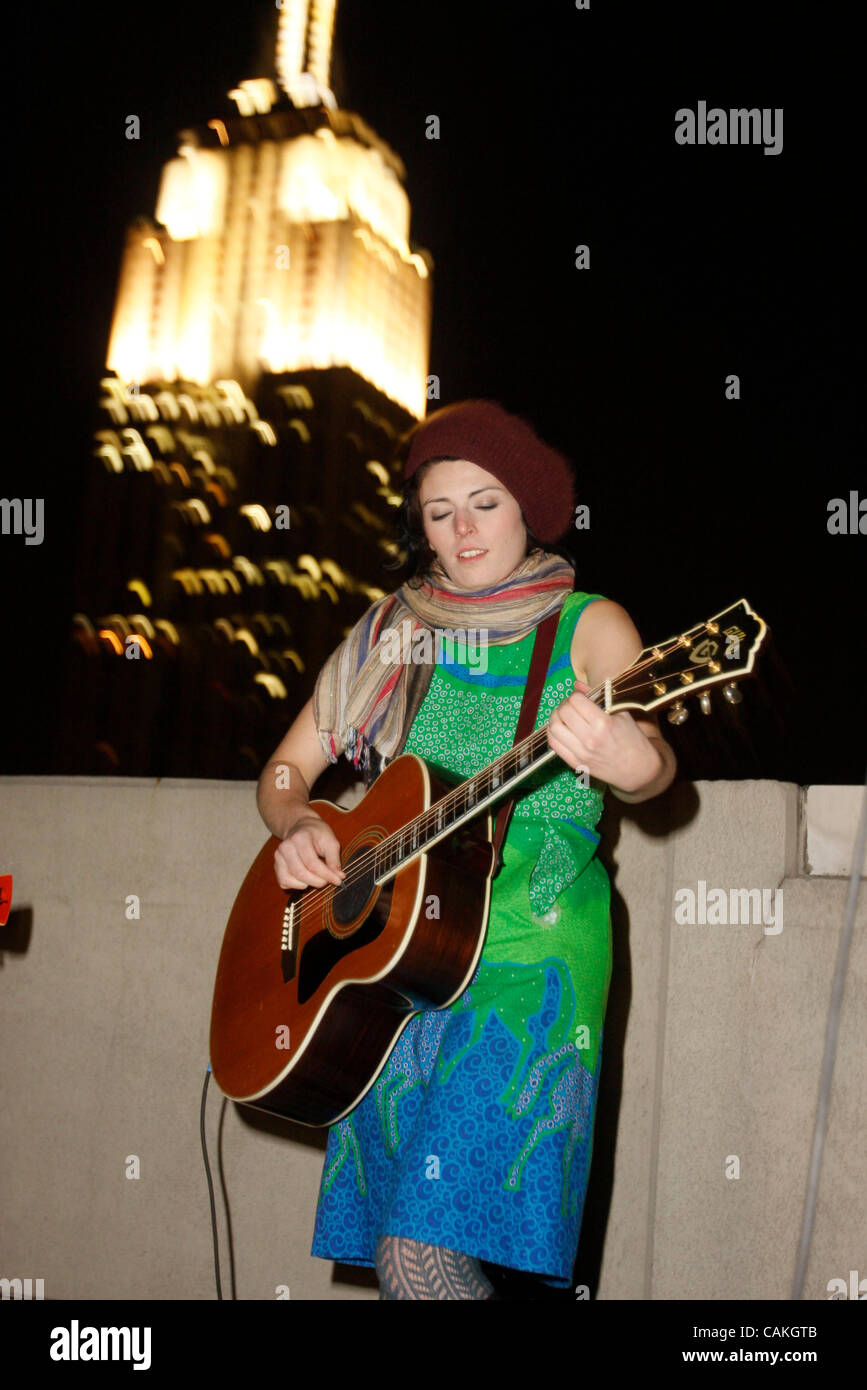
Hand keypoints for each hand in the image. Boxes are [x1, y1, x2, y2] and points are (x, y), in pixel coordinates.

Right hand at [274, 813, 346, 890]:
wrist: (302, 827)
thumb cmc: (317, 833)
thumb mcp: (331, 841)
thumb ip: (334, 859)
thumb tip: (338, 877)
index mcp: (300, 838)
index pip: (312, 863)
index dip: (326, 875)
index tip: (338, 881)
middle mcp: (286, 847)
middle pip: (300, 873)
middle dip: (317, 882)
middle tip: (328, 882)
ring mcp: (278, 856)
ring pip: (290, 879)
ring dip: (307, 884)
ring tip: (318, 879)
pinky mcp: (276, 865)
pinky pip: (283, 882)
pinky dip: (296, 885)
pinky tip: (306, 879)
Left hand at [547, 681, 662, 793]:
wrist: (638, 769)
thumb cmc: (633, 738)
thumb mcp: (621, 713)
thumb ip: (598, 696)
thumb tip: (576, 684)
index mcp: (603, 723)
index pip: (576, 701)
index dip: (575, 695)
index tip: (580, 697)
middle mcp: (589, 738)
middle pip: (563, 712)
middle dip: (565, 704)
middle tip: (571, 705)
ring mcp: (581, 753)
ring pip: (554, 728)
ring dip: (556, 718)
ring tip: (563, 716)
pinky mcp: (576, 763)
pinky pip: (554, 745)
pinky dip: (553, 733)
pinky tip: (561, 729)